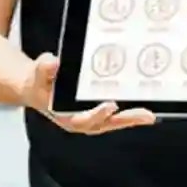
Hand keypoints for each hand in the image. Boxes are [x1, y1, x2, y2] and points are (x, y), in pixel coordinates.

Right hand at [20, 53, 156, 134]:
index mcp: (64, 116)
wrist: (37, 87)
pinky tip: (144, 109)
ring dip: (131, 119)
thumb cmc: (38, 82)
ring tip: (150, 115)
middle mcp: (79, 121)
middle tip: (145, 115)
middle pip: (105, 124)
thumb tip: (54, 62)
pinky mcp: (98, 113)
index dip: (97, 114)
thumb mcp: (37, 73)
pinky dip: (129, 114)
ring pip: (113, 122)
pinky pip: (115, 116)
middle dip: (125, 120)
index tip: (111, 105)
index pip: (82, 120)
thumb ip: (44, 68)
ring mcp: (90, 118)